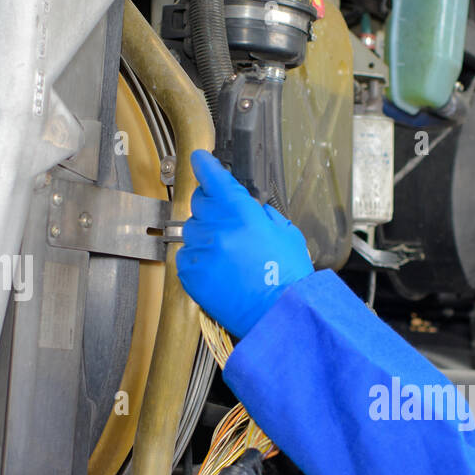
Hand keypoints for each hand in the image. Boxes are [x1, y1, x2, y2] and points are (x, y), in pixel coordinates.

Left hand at [177, 149, 313, 337]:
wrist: (278, 315)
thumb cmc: (287, 277)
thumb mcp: (287, 234)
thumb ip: (264, 215)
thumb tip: (250, 207)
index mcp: (242, 213)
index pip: (213, 178)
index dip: (204, 165)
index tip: (199, 159)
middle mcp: (217, 227)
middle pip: (200, 203)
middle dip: (212, 207)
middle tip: (228, 225)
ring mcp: (202, 251)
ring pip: (192, 230)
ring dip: (206, 236)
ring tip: (228, 255)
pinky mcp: (191, 274)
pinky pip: (186, 256)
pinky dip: (199, 259)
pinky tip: (219, 270)